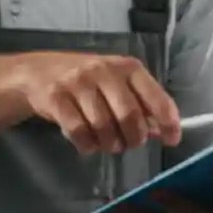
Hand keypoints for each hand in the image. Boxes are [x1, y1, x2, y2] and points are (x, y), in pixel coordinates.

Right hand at [13, 51, 180, 154]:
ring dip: (109, 144)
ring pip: (103, 126)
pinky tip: (88, 143)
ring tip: (107, 143)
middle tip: (128, 144)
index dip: (167, 120)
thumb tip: (162, 130)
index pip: (154, 95)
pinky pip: (78, 131)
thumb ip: (140, 104)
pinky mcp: (56, 97)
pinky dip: (87, 145)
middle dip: (133, 138)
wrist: (39, 72)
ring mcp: (78, 83)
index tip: (172, 140)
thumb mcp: (117, 84)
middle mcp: (104, 71)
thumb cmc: (88, 81)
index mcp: (127, 67)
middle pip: (129, 115)